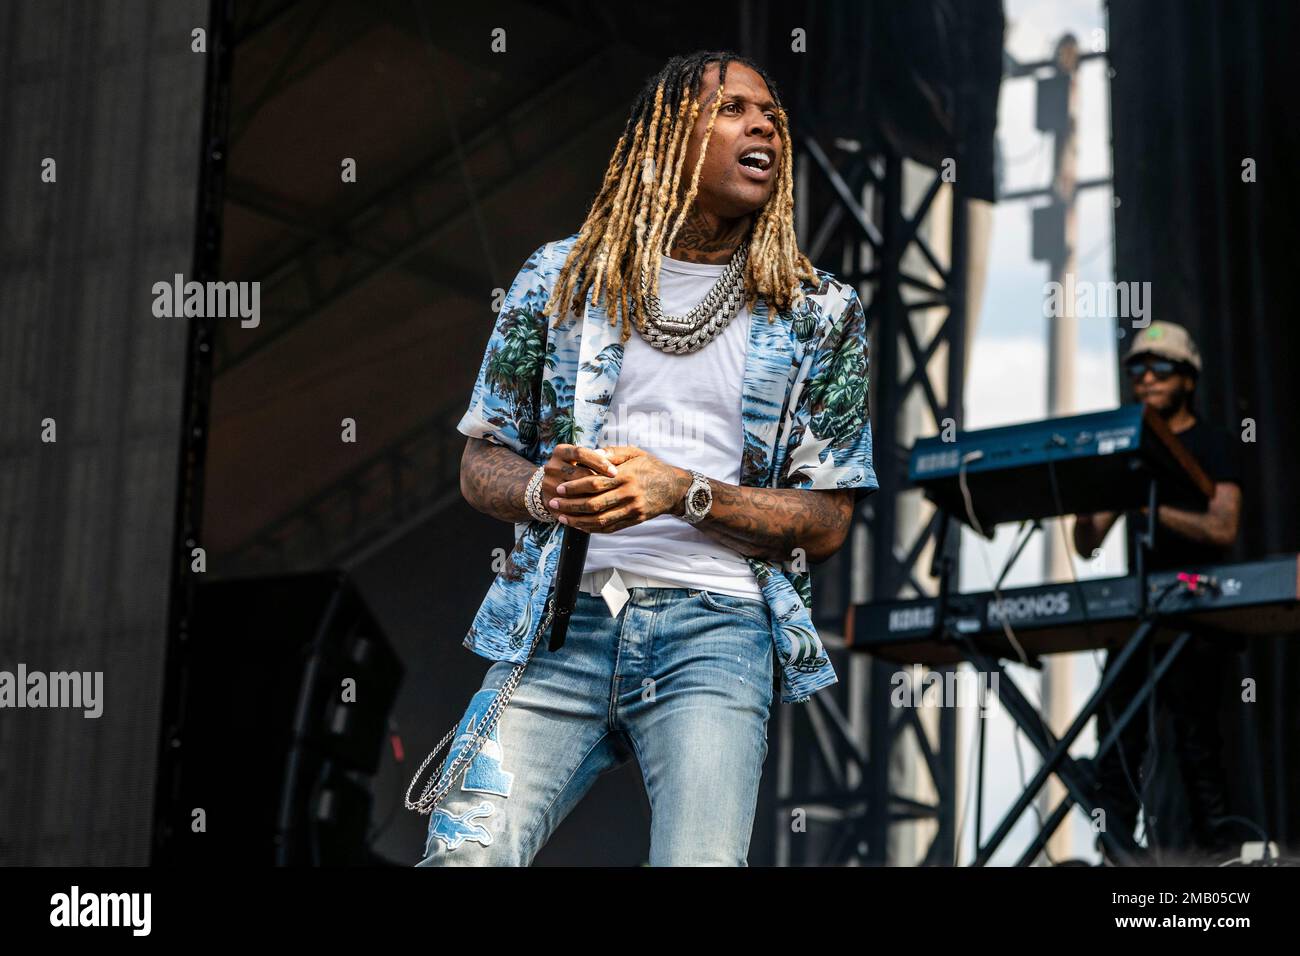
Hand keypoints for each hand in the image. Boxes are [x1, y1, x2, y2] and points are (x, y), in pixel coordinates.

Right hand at [539, 444, 618, 518]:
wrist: (555, 485)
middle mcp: (551, 467)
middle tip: (615, 489)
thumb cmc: (580, 468)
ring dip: (592, 497)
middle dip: (597, 482)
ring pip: (573, 493)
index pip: (580, 453)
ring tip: (610, 501)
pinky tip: (600, 513)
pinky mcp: (549, 502)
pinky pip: (569, 508)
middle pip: (577, 474)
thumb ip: (600, 455)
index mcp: (560, 451)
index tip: (615, 472)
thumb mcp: (587, 458)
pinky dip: (584, 511)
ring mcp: (548, 485)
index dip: (599, 462)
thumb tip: (609, 458)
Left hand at [546, 444, 690, 532]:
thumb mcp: (635, 453)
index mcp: (625, 476)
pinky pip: (610, 528)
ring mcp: (632, 510)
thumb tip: (591, 453)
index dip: (574, 487)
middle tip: (554, 504)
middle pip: (593, 504)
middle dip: (570, 506)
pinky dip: (593, 529)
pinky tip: (580, 526)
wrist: (675, 488)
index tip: (560, 489)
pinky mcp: (635, 520)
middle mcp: (628, 494)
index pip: (594, 483)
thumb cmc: (652, 467)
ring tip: (562, 518)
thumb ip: (612, 453)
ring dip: (578, 521)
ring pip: (600, 520)